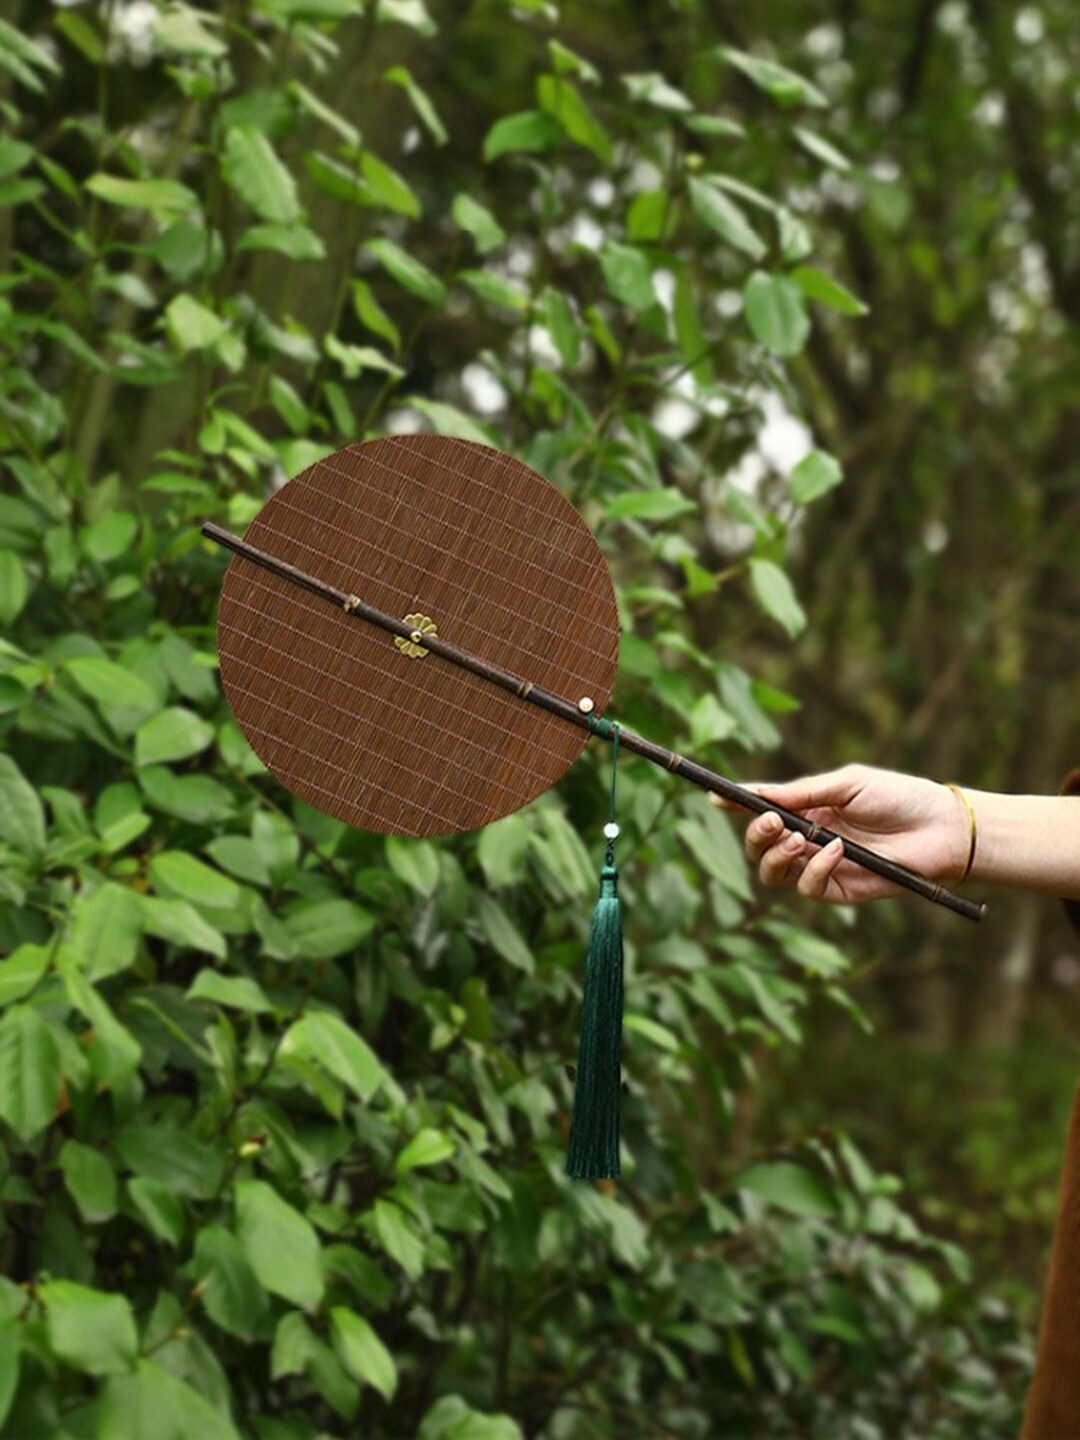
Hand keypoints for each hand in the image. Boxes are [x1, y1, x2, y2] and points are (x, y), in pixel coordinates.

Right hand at [711, 764, 971, 904]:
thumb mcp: (845, 784)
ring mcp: (821, 867)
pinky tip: (835, 850)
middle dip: (756, 835)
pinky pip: (808, 887)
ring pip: (773, 873)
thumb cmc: (898, 797)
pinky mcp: (839, 891)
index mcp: (806, 810)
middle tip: (772, 822)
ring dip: (777, 855)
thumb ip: (800, 791)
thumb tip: (753, 792)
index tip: (716, 798)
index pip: (761, 811)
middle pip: (759, 847)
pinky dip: (815, 868)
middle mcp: (807, 840)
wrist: (941, 828)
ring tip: (798, 838)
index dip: (736, 806)